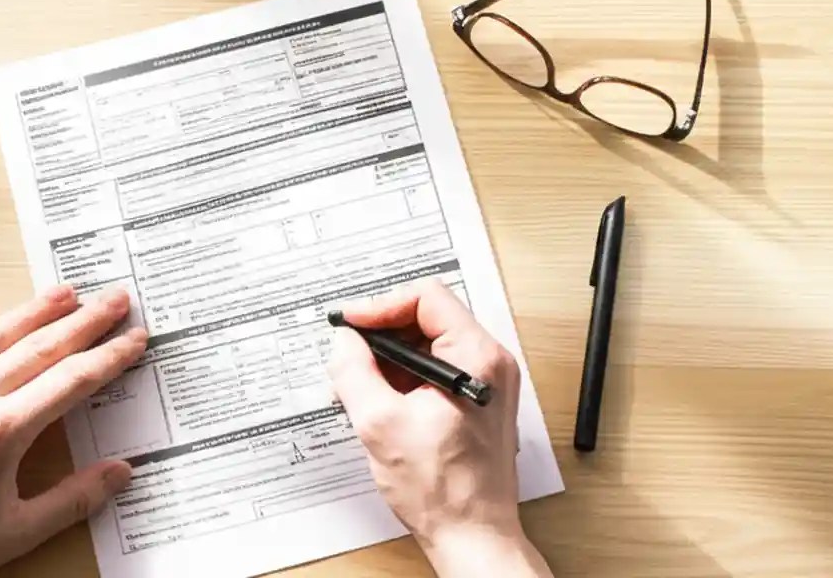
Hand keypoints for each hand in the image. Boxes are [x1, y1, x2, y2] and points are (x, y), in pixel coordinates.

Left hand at [0, 285, 147, 577]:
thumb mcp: (13, 536)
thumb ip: (73, 500)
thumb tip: (120, 472)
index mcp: (0, 435)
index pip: (72, 381)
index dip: (110, 356)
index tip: (134, 338)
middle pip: (40, 347)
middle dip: (85, 321)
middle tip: (115, 297)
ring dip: (33, 310)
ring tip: (65, 292)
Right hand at [327, 279, 551, 577]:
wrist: (471, 535)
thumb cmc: (444, 491)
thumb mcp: (380, 423)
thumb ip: (354, 372)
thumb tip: (343, 342)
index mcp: (476, 357)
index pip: (426, 297)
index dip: (380, 306)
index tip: (351, 325)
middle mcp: (489, 363)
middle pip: (427, 318)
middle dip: (382, 335)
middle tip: (349, 355)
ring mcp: (485, 383)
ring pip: (428, 345)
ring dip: (390, 359)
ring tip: (360, 384)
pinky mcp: (476, 402)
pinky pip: (434, 370)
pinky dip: (403, 378)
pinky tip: (379, 401)